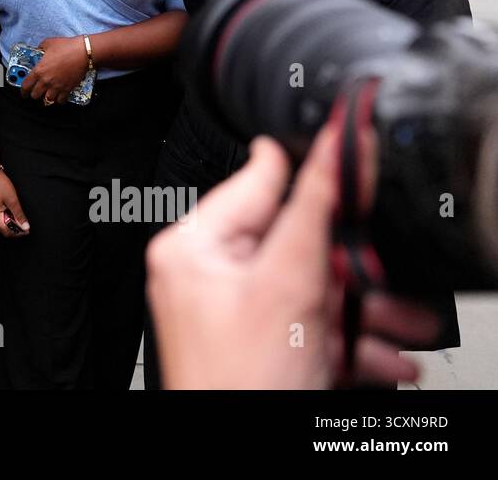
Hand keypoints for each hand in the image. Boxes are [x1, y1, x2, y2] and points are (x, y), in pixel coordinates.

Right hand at [0, 169, 29, 237]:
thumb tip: (25, 226)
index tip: (26, 230)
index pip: (6, 231)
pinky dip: (5, 215)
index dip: (18, 233)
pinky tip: (11, 209)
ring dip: (10, 220)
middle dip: (15, 226)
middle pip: (3, 228)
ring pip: (1, 222)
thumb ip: (19, 215)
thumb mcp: (13, 200)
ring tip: (18, 212)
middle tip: (25, 222)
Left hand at [20, 36, 87, 105]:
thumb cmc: (66, 47)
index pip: (26, 86)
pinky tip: (58, 96)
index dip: (23, 91)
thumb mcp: (48, 43)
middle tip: (35, 92)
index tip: (23, 92)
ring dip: (46, 97)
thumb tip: (38, 49)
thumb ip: (40, 48)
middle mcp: (46, 81)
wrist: (83, 52)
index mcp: (39, 70)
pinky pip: (60, 101)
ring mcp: (57, 86)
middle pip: (35, 95)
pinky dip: (59, 100)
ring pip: (47, 100)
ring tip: (47, 94)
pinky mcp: (67, 89)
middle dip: (34, 94)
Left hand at [147, 126, 439, 389]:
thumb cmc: (239, 386)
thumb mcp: (286, 285)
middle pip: (297, 244)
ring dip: (367, 314)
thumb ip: (310, 211)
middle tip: (388, 285)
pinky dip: (354, 345)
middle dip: (355, 270)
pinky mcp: (264, 349)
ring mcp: (236, 315)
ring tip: (398, 337)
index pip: (258, 183)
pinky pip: (314, 328)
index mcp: (192, 246)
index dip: (313, 175)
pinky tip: (383, 362)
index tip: (353, 153)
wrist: (237, 464)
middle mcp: (208, 275)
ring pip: (316, 291)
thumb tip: (325, 145)